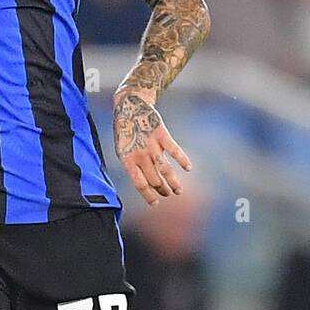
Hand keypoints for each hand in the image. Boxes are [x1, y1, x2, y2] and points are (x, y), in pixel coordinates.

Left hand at [112, 88, 191, 205]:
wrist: (130, 106)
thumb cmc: (126, 131)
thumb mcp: (122, 150)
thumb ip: (132, 166)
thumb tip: (143, 184)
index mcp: (127, 160)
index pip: (140, 184)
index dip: (148, 196)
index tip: (155, 203)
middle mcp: (140, 154)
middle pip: (154, 179)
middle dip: (162, 189)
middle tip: (168, 194)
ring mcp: (151, 144)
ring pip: (165, 169)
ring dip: (173, 182)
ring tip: (178, 191)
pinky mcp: (162, 134)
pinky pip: (174, 150)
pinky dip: (183, 159)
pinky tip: (188, 168)